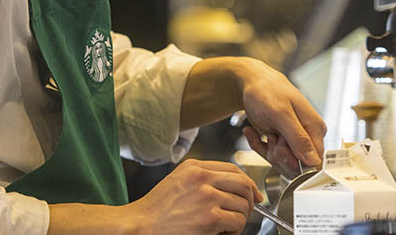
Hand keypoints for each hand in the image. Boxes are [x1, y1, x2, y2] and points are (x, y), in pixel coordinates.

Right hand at [123, 160, 261, 234]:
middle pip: (243, 184)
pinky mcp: (210, 217)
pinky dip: (234, 230)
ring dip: (239, 219)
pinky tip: (220, 232)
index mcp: (194, 167)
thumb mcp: (178, 181)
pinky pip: (237, 222)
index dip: (248, 183)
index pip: (233, 169)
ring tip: (225, 226)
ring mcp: (207, 197)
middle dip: (249, 201)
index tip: (253, 195)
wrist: (141, 225)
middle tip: (244, 213)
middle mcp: (202, 178)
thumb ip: (203, 178)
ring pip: (243, 205)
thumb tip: (234, 187)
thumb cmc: (157, 209)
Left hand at [237, 59, 325, 173]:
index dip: (293, 162)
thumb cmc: (266, 92)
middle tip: (271, 135)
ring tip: (265, 129)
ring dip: (267, 149)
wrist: (251, 81)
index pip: (313, 163)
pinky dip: (258, 145)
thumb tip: (314, 162)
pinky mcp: (283, 141)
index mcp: (316, 129)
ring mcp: (295, 139)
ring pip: (282, 163)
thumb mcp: (280, 114)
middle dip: (277, 155)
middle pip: (297, 166)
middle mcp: (309, 136)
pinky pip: (270, 156)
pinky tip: (251, 131)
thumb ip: (298, 138)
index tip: (278, 148)